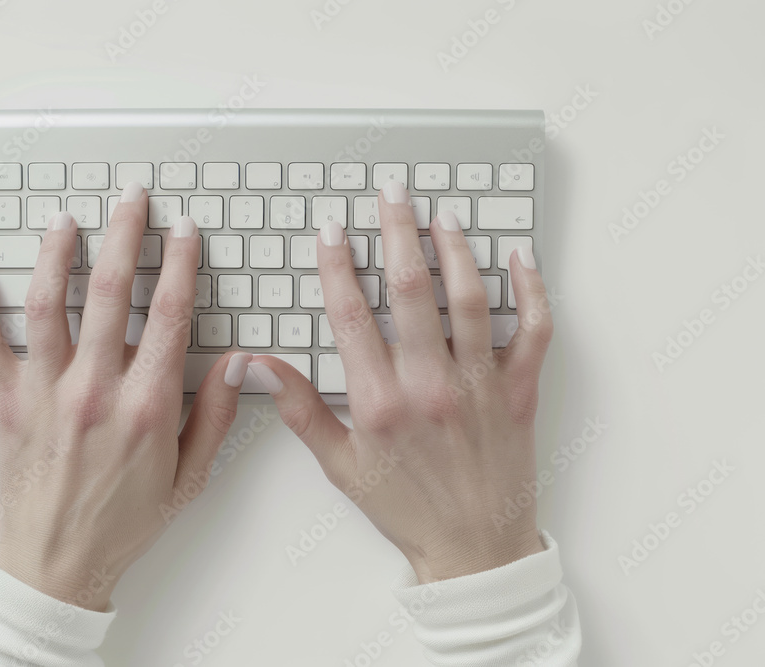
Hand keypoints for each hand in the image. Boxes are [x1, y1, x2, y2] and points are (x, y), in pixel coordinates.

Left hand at [0, 182, 250, 610]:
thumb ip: (216, 415)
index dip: (179, 264)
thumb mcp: (190, 477)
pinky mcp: (8, 403)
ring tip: (66, 218)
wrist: (57, 563)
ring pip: (46, 304)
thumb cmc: (125, 521)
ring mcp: (45, 393)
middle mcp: (93, 390)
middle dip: (123, 234)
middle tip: (131, 198)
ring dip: (56, 253)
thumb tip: (240, 363)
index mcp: (145, 406)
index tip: (184, 231)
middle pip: (108, 291)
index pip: (167, 315)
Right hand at [247, 181, 552, 581]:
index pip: (350, 315)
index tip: (331, 230)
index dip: (336, 265)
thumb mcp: (339, 466)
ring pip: (470, 299)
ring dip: (455, 249)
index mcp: (380, 402)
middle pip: (411, 291)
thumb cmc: (405, 508)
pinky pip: (533, 330)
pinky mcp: (519, 392)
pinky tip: (520, 256)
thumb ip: (299, 409)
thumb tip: (256, 366)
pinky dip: (532, 289)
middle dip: (396, 232)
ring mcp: (479, 386)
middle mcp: (430, 385)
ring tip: (442, 214)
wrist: (474, 548)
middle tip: (391, 193)